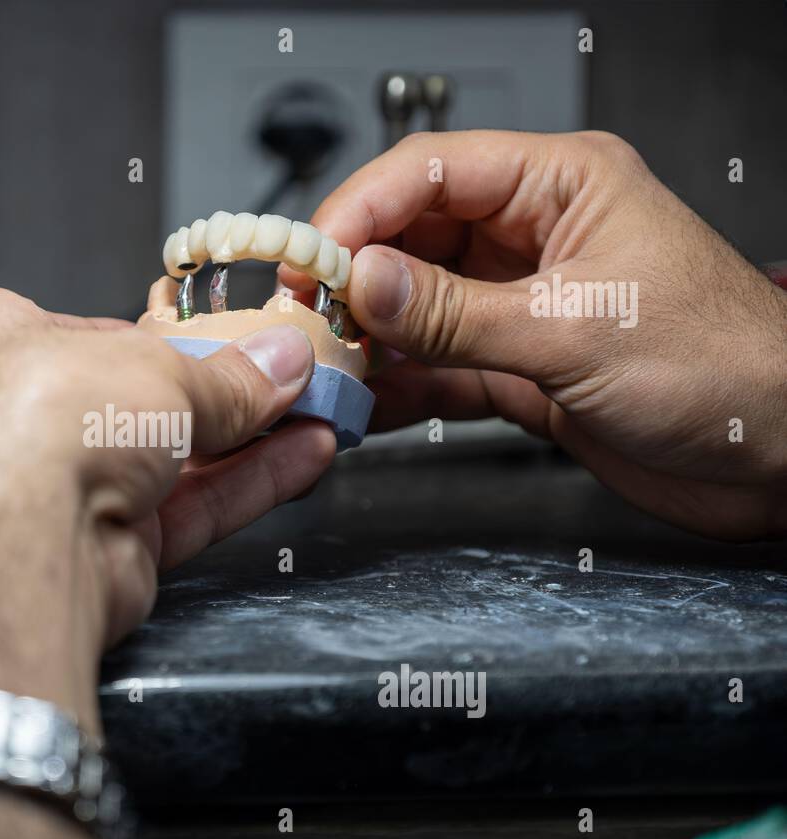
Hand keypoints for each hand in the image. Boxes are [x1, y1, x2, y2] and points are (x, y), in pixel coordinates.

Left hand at [0, 288, 334, 735]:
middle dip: (226, 391)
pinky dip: (245, 484)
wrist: (19, 539)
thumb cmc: (43, 417)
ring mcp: (61, 487)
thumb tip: (280, 362)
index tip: (236, 334)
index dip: (171, 333)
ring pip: (172, 459)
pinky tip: (303, 457)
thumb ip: (227, 374)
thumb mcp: (157, 366)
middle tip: (293, 376)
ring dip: (250, 438)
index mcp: (1, 339)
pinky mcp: (101, 549)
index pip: (99, 330)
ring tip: (319, 413)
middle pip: (142, 399)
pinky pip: (186, 509)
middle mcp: (22, 415)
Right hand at [280, 130, 786, 539]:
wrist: (781, 459)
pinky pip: (438, 368)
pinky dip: (400, 387)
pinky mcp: (518, 369)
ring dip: (370, 337)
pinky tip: (367, 405)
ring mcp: (522, 306)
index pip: (431, 173)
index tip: (312, 258)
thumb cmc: (725, 368)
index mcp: (560, 188)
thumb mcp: (575, 329)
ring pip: (417, 306)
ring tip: (324, 365)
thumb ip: (456, 312)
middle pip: (412, 238)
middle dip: (355, 277)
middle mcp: (534, 239)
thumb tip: (364, 282)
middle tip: (306, 317)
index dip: (361, 210)